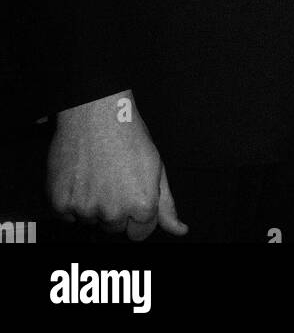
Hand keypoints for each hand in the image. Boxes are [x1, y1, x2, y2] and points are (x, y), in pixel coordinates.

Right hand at [47, 90, 187, 240]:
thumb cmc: (127, 134)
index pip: (140, 234)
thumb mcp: (156, 166)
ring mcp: (85, 209)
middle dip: (115, 209)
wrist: (95, 112)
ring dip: (93, 205)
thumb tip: (179, 230)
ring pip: (91, 221)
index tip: (131, 195)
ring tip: (97, 174)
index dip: (137, 214)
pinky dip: (71, 201)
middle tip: (113, 180)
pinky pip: (68, 216)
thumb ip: (166, 204)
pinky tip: (81, 177)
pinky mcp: (61, 204)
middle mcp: (113, 212)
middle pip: (115, 228)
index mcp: (141, 204)